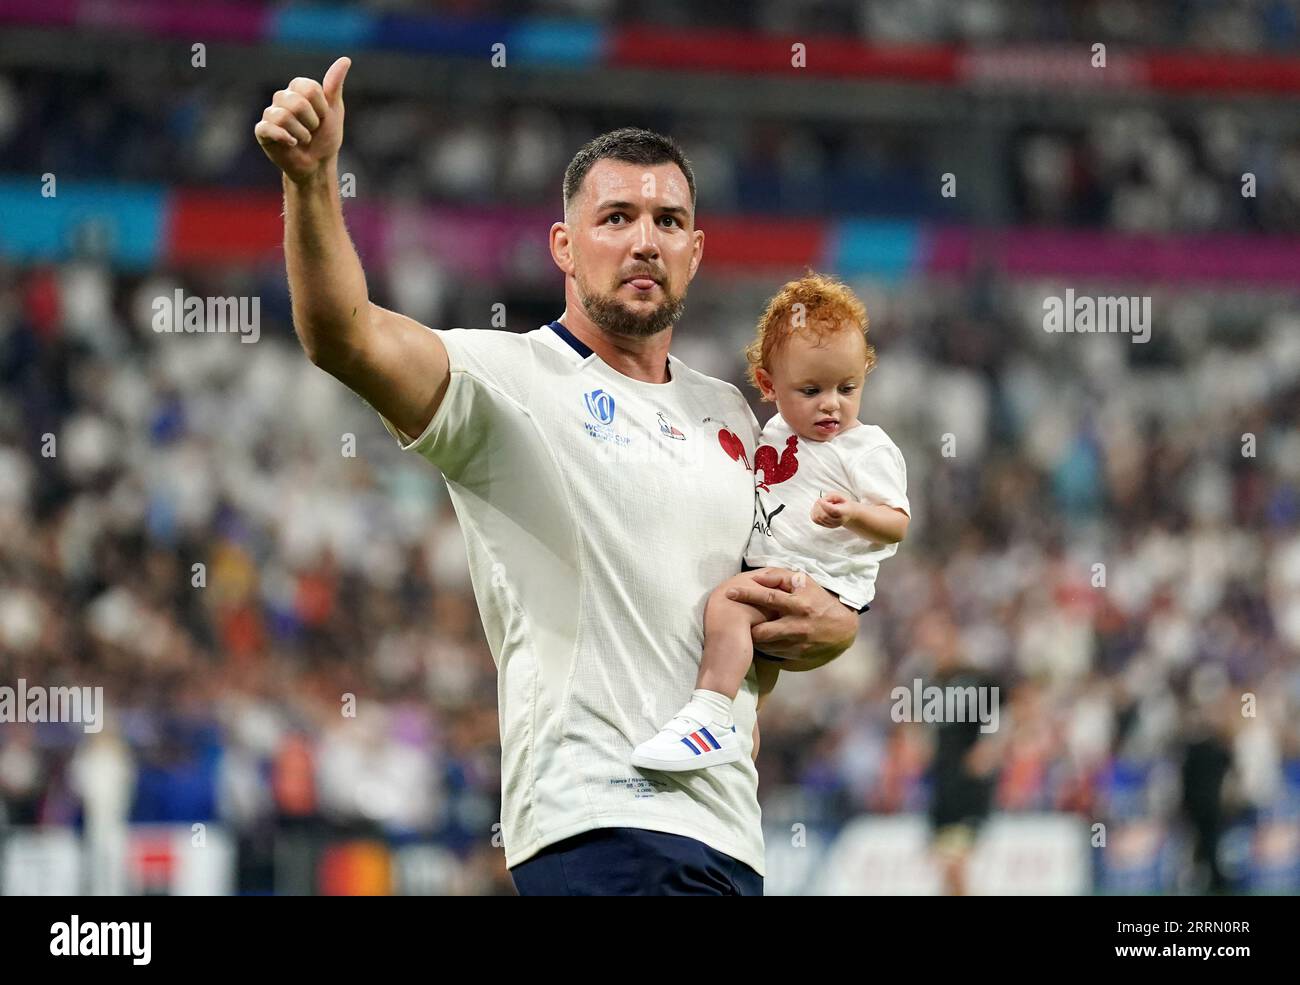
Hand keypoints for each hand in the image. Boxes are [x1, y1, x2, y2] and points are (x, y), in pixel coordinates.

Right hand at [255, 56, 350, 184]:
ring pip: (283, 116)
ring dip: (301, 134)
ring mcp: (270, 113)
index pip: (309, 88)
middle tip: (312, 130)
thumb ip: (334, 85)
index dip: (320, 107)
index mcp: (297, 89)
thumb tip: (345, 59)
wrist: (318, 164)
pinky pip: (270, 128)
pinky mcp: (262, 130)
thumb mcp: (334, 110)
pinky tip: (292, 144)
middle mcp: (281, 97)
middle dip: (312, 122)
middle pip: (297, 102)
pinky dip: (286, 138)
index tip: (322, 116)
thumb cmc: (325, 136)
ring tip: (303, 139)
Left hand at [725, 567, 856, 667]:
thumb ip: (779, 576)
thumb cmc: (818, 600)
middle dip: (749, 627)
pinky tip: (766, 639)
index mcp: (798, 604)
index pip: (768, 598)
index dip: (747, 595)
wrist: (843, 628)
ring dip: (756, 638)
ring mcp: (797, 644)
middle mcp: (797, 626)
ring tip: (752, 629)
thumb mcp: (803, 582)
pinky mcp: (797, 656)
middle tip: (741, 621)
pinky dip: (767, 646)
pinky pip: (773, 654)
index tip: (729, 593)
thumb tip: (756, 577)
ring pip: (765, 646)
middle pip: (761, 632)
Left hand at [811, 492, 849, 527]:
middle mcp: (838, 521)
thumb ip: (832, 496)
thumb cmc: (843, 502)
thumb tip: (822, 501)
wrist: (848, 512)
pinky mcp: (826, 525)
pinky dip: (814, 512)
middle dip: (819, 506)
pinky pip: (815, 519)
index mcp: (844, 512)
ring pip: (818, 518)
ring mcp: (832, 525)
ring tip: (820, 503)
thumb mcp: (840, 495)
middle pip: (824, 516)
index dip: (824, 504)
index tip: (821, 499)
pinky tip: (818, 508)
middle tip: (820, 500)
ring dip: (816, 509)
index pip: (833, 511)